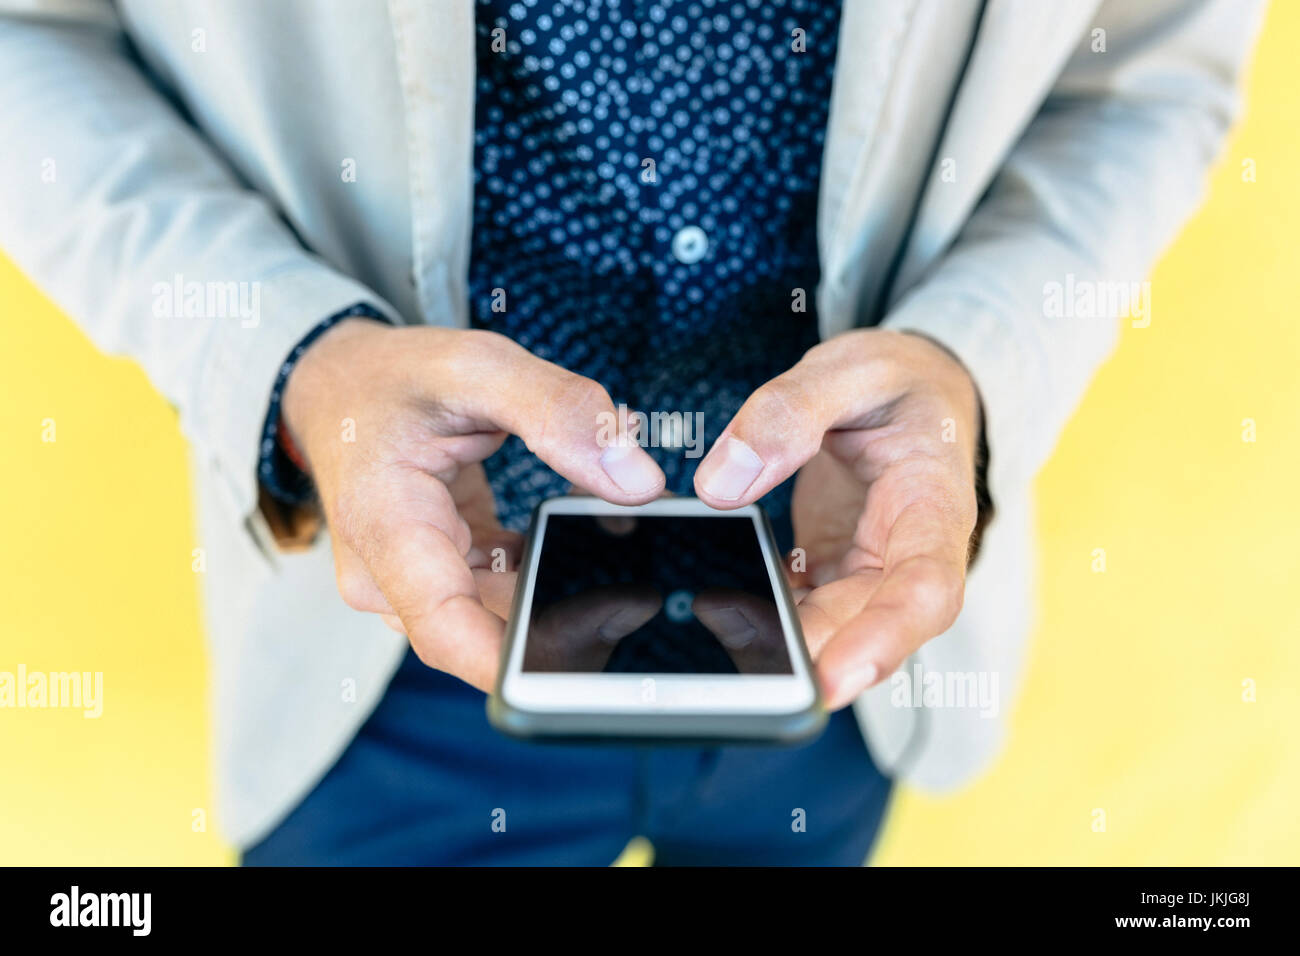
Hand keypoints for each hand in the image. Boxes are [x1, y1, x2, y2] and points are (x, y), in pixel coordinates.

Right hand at [281, 319, 665, 690]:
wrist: (341, 389)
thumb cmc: (393, 379)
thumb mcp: (475, 366)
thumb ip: (557, 412)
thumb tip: (637, 481)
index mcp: (386, 528)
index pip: (446, 629)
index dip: (514, 667)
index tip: (582, 679)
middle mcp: (392, 578)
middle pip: (489, 633)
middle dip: (570, 616)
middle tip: (642, 588)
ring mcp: (417, 586)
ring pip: (506, 616)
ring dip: (566, 589)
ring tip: (622, 546)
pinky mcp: (445, 579)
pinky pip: (507, 595)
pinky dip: (550, 571)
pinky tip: (588, 535)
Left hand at [694, 329, 981, 708]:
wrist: (911, 388)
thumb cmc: (896, 380)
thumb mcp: (848, 370)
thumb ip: (787, 414)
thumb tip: (722, 484)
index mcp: (934, 504)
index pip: (926, 587)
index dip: (884, 639)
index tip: (835, 678)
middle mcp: (909, 553)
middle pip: (867, 625)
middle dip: (810, 656)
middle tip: (746, 670)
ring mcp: (871, 570)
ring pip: (831, 629)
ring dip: (781, 641)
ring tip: (721, 633)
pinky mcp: (836, 572)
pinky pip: (804, 609)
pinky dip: (765, 613)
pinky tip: (722, 605)